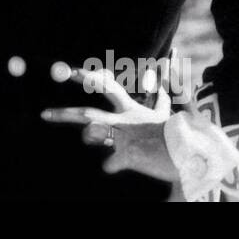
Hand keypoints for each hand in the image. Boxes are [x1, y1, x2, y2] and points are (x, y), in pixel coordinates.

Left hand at [40, 67, 178, 182]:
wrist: (193, 148)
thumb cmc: (180, 131)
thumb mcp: (169, 112)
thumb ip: (162, 95)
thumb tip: (165, 73)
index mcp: (131, 110)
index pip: (107, 87)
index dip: (88, 77)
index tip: (71, 71)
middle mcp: (123, 120)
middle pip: (86, 115)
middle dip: (64, 114)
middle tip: (44, 114)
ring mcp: (123, 137)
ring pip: (92, 134)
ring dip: (89, 137)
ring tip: (91, 139)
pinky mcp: (127, 155)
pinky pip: (110, 163)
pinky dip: (111, 165)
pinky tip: (115, 166)